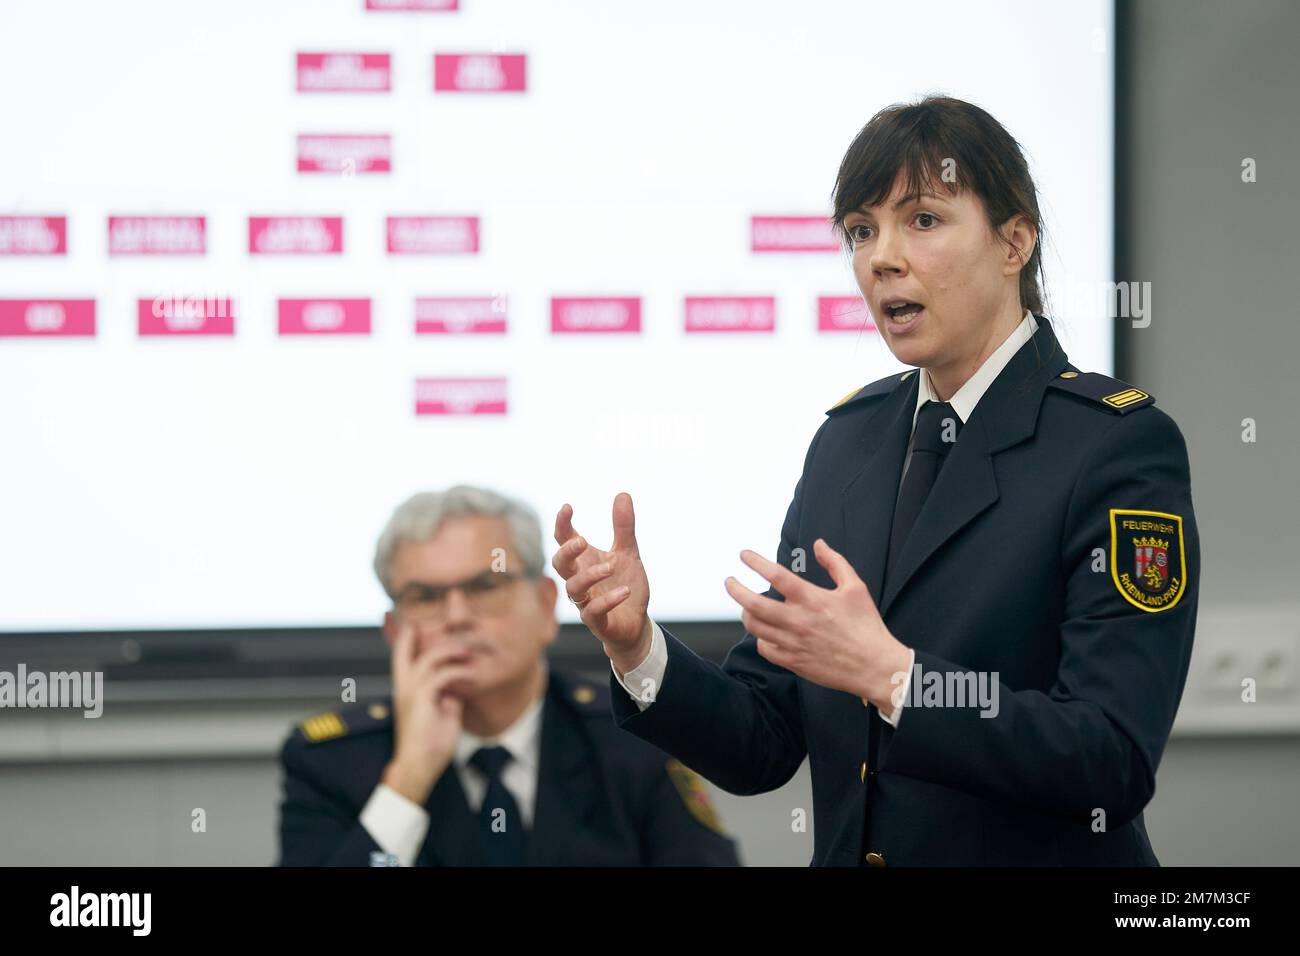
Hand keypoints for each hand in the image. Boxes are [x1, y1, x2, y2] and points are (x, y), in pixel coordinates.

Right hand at [382, 620, 473, 805]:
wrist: (418, 766)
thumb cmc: (429, 743)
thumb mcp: (442, 712)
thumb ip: (448, 695)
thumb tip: (461, 685)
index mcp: (405, 686)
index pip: (402, 651)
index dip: (408, 633)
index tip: (421, 619)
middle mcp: (404, 684)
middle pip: (409, 645)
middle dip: (435, 633)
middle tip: (462, 628)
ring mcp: (411, 690)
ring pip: (431, 657)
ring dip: (454, 650)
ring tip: (471, 650)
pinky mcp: (422, 699)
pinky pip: (443, 675)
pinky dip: (461, 673)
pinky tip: (474, 676)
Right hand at [552, 493, 652, 672]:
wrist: (636, 623)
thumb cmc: (625, 585)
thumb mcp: (628, 553)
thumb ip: (624, 527)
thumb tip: (623, 494)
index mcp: (585, 560)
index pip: (564, 540)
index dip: (562, 524)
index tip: (568, 507)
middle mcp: (580, 579)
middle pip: (559, 564)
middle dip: (567, 552)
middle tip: (583, 541)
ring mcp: (586, 602)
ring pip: (574, 588)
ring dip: (590, 576)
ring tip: (611, 566)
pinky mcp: (597, 621)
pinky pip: (594, 612)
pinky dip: (608, 601)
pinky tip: (624, 591)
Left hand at [724, 537, 912, 709]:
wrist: (874, 666)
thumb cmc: (866, 626)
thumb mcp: (855, 588)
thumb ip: (835, 563)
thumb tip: (818, 544)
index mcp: (812, 599)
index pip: (775, 575)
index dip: (755, 562)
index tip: (744, 555)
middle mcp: (798, 621)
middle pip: (752, 603)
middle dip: (735, 589)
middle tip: (730, 581)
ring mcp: (792, 643)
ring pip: (754, 626)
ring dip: (745, 612)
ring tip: (745, 605)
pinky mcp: (793, 662)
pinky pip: (764, 648)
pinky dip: (760, 637)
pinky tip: (765, 631)